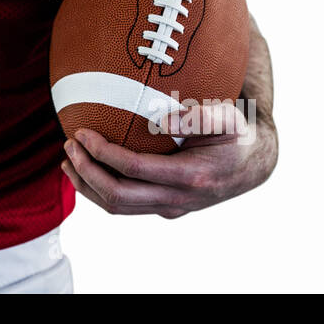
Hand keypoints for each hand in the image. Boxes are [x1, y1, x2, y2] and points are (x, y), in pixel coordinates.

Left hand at [61, 102, 276, 217]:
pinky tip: (86, 170)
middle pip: (117, 196)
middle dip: (85, 171)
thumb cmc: (238, 132)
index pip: (133, 169)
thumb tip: (158, 119)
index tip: (81, 132)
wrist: (256, 163)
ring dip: (86, 185)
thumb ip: (197, 115)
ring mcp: (171, 208)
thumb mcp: (227, 116)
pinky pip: (125, 206)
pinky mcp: (165, 208)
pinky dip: (99, 191)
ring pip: (117, 207)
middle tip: (67, 145)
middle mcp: (178, 199)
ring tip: (67, 159)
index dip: (102, 153)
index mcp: (191, 176)